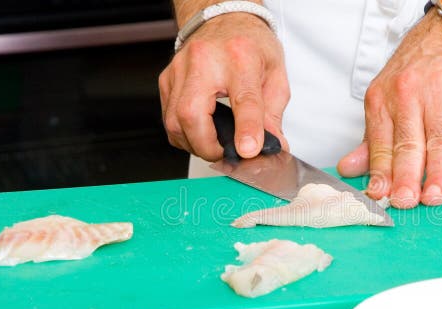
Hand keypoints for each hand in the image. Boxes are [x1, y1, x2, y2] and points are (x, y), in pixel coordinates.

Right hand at [159, 12, 289, 160]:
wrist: (225, 20)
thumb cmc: (250, 45)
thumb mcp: (275, 75)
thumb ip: (273, 115)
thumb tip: (272, 145)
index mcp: (240, 56)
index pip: (243, 99)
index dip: (246, 130)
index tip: (248, 151)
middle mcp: (204, 60)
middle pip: (192, 114)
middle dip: (207, 146)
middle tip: (224, 154)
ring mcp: (180, 69)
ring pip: (174, 121)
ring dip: (194, 143)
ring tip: (214, 145)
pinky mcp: (166, 78)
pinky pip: (168, 118)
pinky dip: (183, 134)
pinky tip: (200, 133)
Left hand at [337, 11, 441, 207]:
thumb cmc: (425, 65)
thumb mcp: (389, 95)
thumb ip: (373, 139)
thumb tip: (349, 169)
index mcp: (383, 98)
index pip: (379, 144)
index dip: (380, 174)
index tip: (381, 198)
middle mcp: (408, 95)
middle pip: (407, 145)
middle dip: (405, 178)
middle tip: (405, 203)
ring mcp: (441, 95)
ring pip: (438, 143)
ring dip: (437, 175)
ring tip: (434, 198)